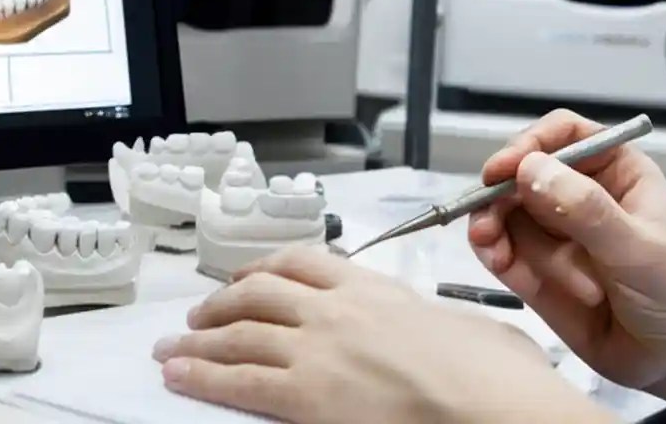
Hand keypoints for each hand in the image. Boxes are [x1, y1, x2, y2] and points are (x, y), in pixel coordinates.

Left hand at [153, 247, 612, 423]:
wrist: (492, 402)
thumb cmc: (493, 376)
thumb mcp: (473, 327)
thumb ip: (438, 321)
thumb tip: (449, 332)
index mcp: (375, 289)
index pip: (303, 263)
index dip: (264, 268)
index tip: (247, 275)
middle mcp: (336, 311)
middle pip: (259, 294)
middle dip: (221, 303)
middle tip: (199, 313)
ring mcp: (317, 349)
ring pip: (238, 334)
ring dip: (198, 339)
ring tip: (173, 346)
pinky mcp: (306, 394)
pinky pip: (238, 381)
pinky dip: (201, 376)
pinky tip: (178, 376)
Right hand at [469, 109, 665, 422]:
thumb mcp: (638, 250)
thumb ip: (584, 210)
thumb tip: (528, 170)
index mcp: (615, 172)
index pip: (563, 135)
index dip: (530, 145)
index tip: (504, 170)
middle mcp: (579, 195)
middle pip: (521, 172)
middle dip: (501, 196)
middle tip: (488, 222)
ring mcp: (555, 233)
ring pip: (507, 214)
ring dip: (506, 235)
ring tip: (510, 260)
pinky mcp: (536, 270)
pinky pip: (500, 249)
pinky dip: (492, 252)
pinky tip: (496, 260)